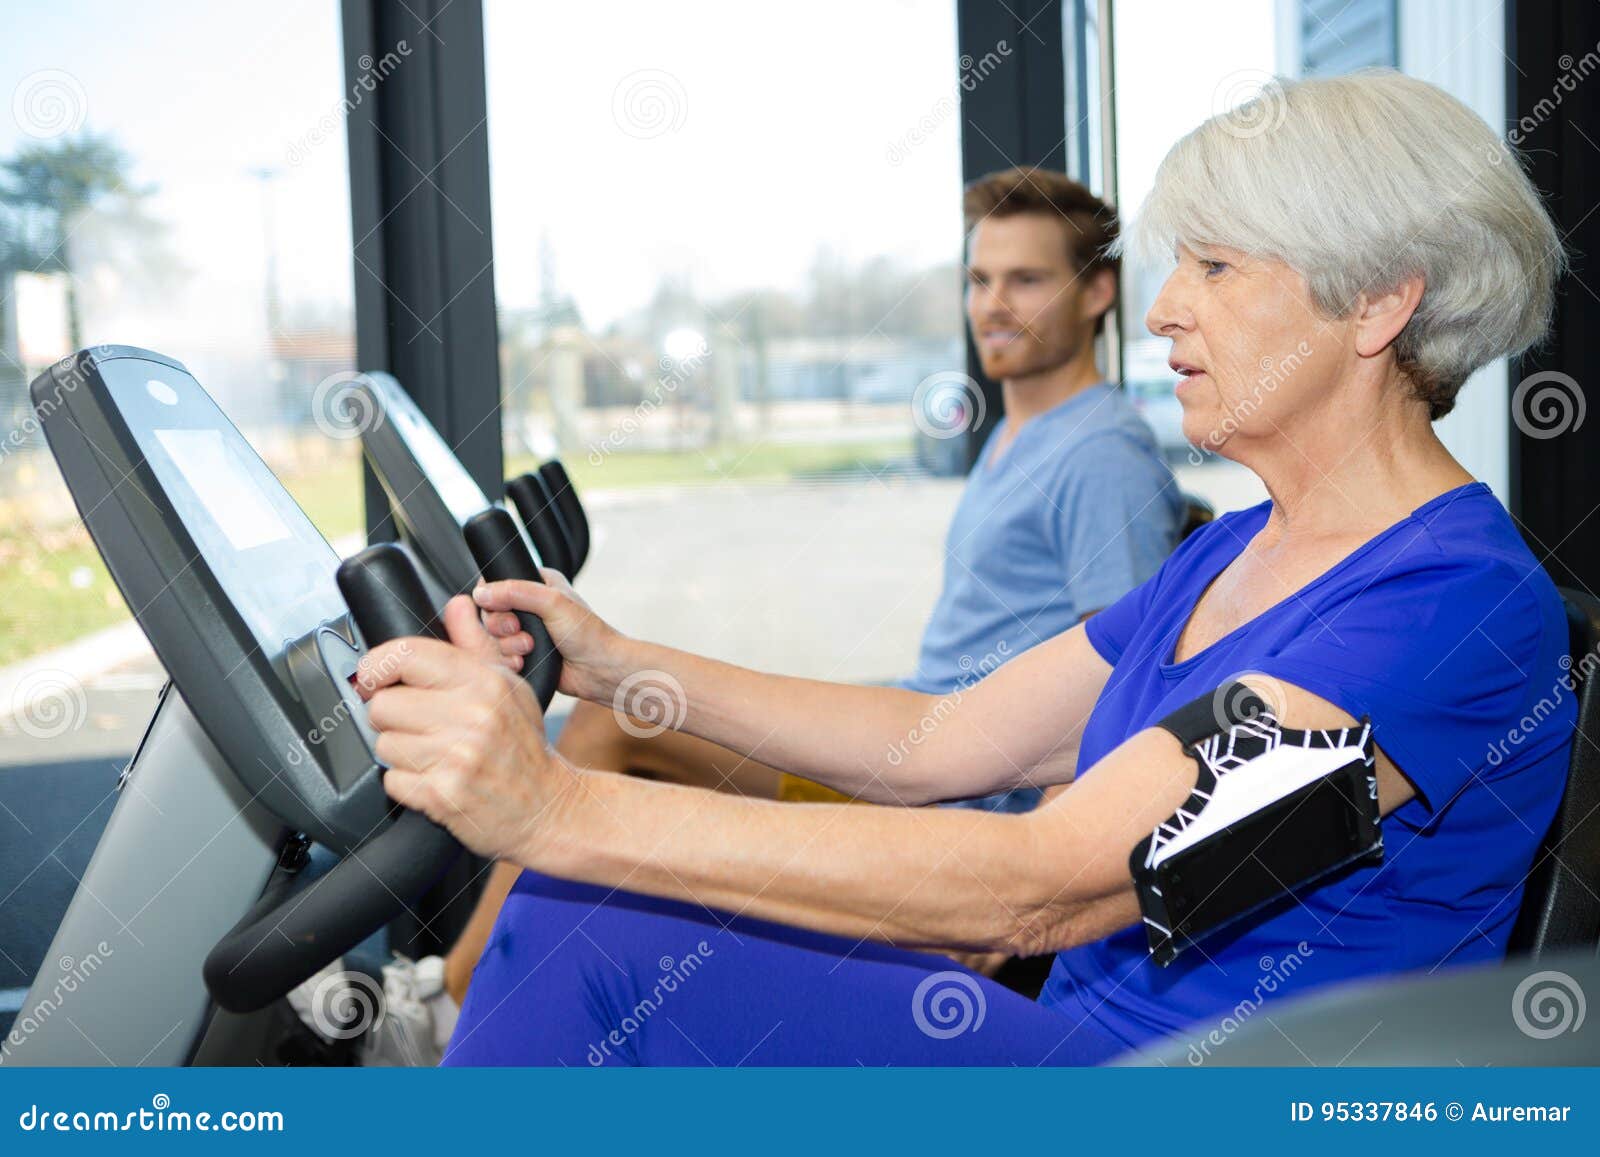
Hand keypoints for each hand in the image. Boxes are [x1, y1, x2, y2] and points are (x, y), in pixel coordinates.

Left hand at [356, 594, 579, 866]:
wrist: (547, 806)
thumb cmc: (524, 747)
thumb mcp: (510, 686)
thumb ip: (475, 646)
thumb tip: (458, 604)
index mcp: (484, 681)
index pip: (407, 655)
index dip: (377, 666)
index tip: (373, 677)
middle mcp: (471, 715)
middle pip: (382, 705)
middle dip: (392, 717)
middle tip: (417, 725)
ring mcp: (456, 756)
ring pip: (384, 745)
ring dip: (400, 753)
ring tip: (433, 755)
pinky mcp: (442, 794)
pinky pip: (392, 781)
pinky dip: (406, 784)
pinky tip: (435, 779)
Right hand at [472, 570, 631, 703]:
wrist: (599, 670)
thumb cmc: (588, 635)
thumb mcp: (553, 603)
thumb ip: (516, 592)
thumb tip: (481, 593)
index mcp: (537, 584)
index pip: (495, 583)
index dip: (492, 597)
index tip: (504, 609)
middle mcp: (529, 606)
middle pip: (489, 613)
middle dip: (501, 626)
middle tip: (518, 630)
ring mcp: (525, 631)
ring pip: (492, 637)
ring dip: (507, 645)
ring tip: (529, 648)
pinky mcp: (523, 653)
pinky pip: (499, 655)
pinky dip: (508, 659)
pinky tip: (524, 660)